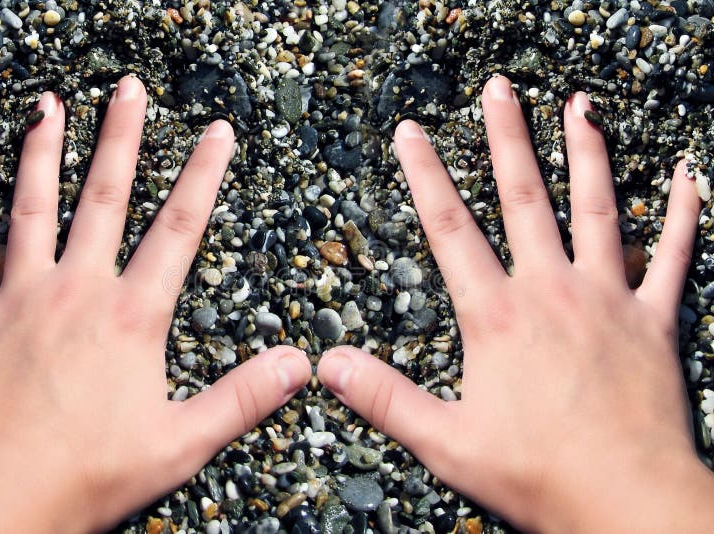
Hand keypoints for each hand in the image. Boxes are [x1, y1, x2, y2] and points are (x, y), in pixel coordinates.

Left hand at [0, 76, 310, 532]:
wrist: (0, 504)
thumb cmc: (92, 474)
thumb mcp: (184, 442)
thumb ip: (244, 397)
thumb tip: (300, 362)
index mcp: (132, 317)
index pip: (178, 229)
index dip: (203, 176)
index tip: (216, 132)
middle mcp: (78, 292)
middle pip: (103, 198)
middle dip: (119, 138)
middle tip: (127, 89)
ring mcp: (22, 300)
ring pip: (31, 210)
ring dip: (40, 153)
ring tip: (47, 105)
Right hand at [318, 76, 712, 531]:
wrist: (630, 504)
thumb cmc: (537, 475)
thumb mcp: (445, 443)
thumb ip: (385, 398)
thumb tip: (328, 363)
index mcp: (498, 317)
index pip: (450, 230)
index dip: (425, 177)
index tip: (412, 133)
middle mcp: (552, 292)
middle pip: (525, 199)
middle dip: (508, 138)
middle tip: (500, 89)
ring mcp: (607, 300)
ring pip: (597, 209)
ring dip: (587, 153)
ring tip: (579, 106)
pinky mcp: (653, 320)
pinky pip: (674, 253)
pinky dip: (683, 210)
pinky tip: (686, 173)